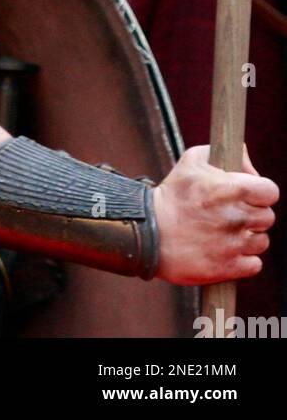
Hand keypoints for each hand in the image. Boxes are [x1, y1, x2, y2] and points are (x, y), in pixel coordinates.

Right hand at [153, 146, 277, 284]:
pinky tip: (224, 250)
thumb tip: (247, 162)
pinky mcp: (229, 268)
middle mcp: (237, 217)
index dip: (261, 192)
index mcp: (232, 188)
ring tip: (224, 232)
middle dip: (252, 214)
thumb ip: (222, 151)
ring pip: (262, 241)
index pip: (271, 191)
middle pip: (268, 217)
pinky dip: (243, 260)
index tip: (249, 195)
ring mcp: (234, 244)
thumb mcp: (192, 160)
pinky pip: (255, 264)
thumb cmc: (172, 195)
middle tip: (231, 213)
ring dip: (247, 237)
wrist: (148, 232)